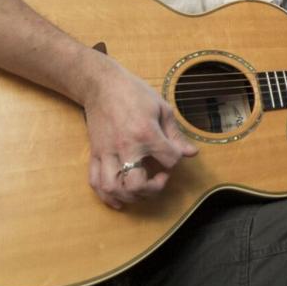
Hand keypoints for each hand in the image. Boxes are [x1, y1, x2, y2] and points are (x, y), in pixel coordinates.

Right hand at [80, 56, 198, 209]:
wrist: (101, 85)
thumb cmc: (134, 93)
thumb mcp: (162, 108)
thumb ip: (176, 135)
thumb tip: (192, 153)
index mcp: (146, 133)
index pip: (169, 159)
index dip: (176, 160)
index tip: (173, 153)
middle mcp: (125, 147)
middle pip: (137, 184)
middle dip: (153, 188)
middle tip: (159, 178)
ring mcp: (107, 152)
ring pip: (114, 188)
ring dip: (130, 196)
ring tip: (141, 190)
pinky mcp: (95, 154)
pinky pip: (95, 182)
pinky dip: (107, 196)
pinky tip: (119, 200)